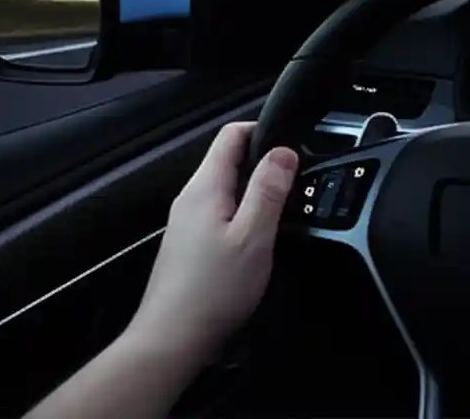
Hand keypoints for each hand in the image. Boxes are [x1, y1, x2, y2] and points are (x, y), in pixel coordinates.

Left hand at [125, 122, 297, 363]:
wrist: (172, 338)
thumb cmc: (213, 290)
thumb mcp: (253, 236)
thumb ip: (269, 190)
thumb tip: (284, 152)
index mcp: (205, 187)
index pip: (231, 135)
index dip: (264, 131)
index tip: (294, 149)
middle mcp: (191, 198)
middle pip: (229, 160)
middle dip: (265, 164)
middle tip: (297, 184)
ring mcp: (188, 221)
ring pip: (227, 188)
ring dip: (257, 191)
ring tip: (284, 212)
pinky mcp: (190, 243)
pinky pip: (222, 212)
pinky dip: (245, 213)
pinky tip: (260, 238)